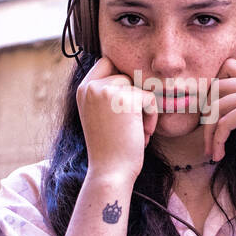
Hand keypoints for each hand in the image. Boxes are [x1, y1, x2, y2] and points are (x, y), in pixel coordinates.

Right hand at [76, 56, 158, 180]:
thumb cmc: (109, 148)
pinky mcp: (125, 99)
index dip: (122, 77)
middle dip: (134, 96)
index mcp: (83, 90)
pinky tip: (143, 135)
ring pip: (138, 87)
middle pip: (125, 74)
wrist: (110, 172)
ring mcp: (107, 91)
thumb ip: (106, 94)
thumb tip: (129, 74)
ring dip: (143, 109)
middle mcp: (91, 87)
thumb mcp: (99, 115)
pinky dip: (152, 117)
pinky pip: (149, 98)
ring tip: (137, 132)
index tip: (127, 102)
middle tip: (133, 122)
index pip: (106, 62)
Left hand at [204, 58, 235, 178]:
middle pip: (216, 85)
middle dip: (206, 111)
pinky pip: (223, 122)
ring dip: (209, 131)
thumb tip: (220, 111)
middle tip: (207, 134)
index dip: (213, 86)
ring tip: (211, 150)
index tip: (210, 111)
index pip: (228, 66)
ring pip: (216, 106)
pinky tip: (219, 154)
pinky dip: (217, 140)